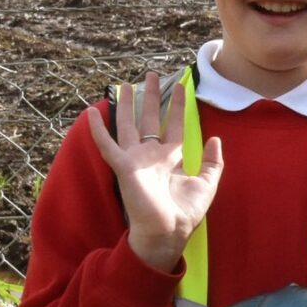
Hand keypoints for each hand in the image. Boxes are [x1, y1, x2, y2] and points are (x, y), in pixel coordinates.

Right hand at [90, 72, 226, 271]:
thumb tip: (215, 139)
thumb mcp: (207, 183)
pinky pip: (106, 144)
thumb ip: (213, 162)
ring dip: (127, 105)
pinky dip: (97, 129)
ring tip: (125, 84)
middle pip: (149, 120)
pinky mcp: (122, 166)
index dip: (176, 107)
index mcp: (171, 158)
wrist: (168, 231)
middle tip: (151, 75)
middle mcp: (151, 155)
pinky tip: (91, 112)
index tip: (180, 87)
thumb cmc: (185, 212)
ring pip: (128, 125)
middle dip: (150, 98)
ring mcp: (135, 159)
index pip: (174, 125)